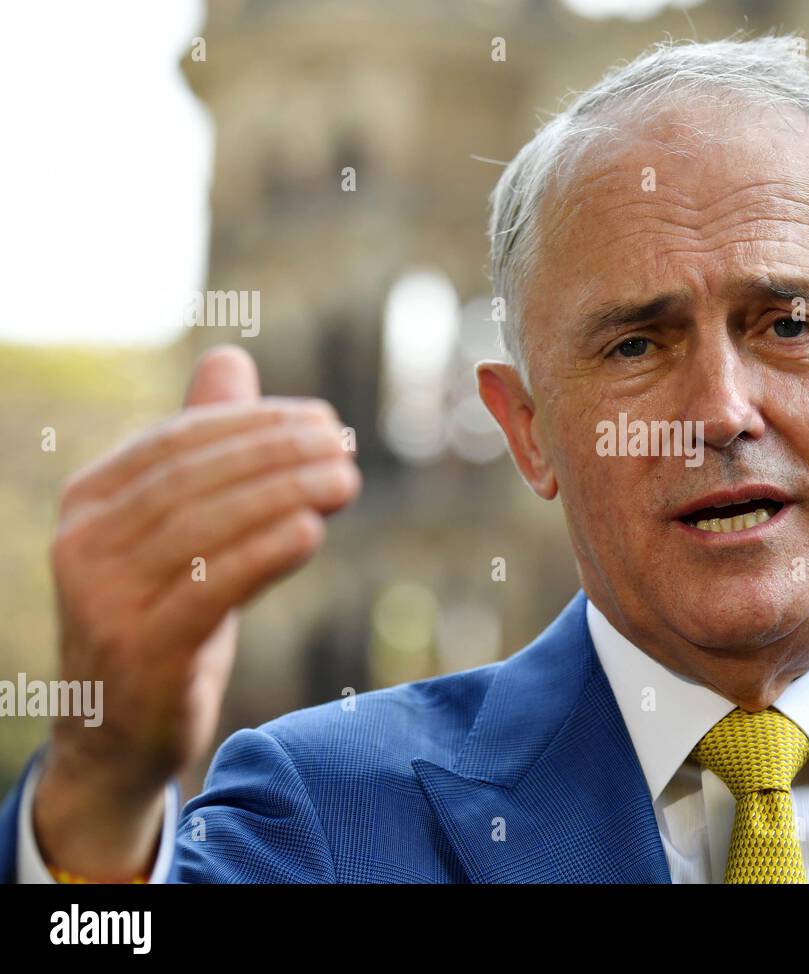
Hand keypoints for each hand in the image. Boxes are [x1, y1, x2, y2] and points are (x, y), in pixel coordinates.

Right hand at [33, 344, 360, 879]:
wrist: (118, 732)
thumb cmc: (163, 611)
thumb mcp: (178, 526)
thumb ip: (202, 447)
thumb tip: (229, 356)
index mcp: (91, 500)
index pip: (179, 441)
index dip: (255, 423)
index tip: (324, 420)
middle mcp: (84, 543)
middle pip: (193, 480)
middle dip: (277, 453)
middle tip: (345, 446)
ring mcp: (105, 599)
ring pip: (204, 528)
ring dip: (284, 495)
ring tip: (346, 480)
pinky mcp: (141, 650)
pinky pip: (210, 589)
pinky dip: (265, 552)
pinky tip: (313, 531)